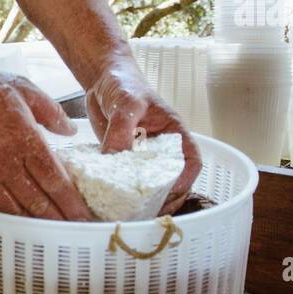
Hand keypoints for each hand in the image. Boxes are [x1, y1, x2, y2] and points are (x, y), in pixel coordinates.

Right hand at [0, 62, 93, 220]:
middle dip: (60, 220)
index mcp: (25, 140)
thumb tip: (70, 130)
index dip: (73, 202)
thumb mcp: (22, 88)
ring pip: (16, 210)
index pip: (55, 180)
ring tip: (53, 235)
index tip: (86, 215)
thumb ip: (50, 111)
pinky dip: (8, 219)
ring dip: (36, 225)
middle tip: (76, 231)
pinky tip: (20, 226)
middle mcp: (7, 163)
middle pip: (39, 202)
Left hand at [85, 57, 201, 213]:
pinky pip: (123, 179)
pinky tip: (111, 202)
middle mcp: (160, 148)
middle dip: (165, 198)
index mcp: (174, 133)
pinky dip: (119, 191)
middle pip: (172, 179)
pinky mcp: (121, 159)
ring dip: (142, 199)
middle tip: (149, 212)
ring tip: (131, 214)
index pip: (190, 160)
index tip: (172, 192)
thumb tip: (115, 156)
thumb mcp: (127, 102)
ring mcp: (141, 155)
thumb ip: (123, 128)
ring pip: (148, 184)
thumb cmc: (124, 84)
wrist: (102, 80)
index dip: (186, 179)